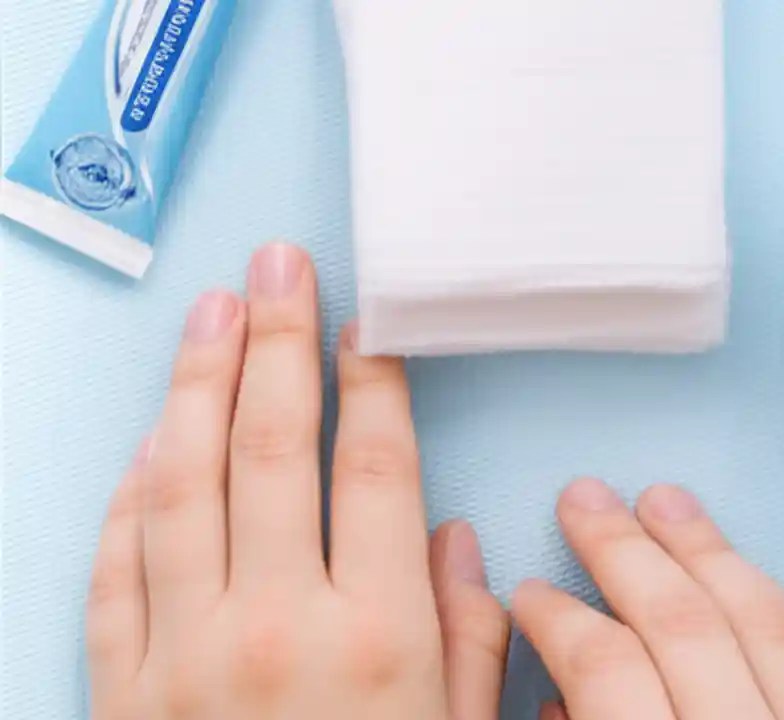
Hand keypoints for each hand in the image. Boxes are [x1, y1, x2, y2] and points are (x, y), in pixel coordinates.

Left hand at [86, 244, 508, 718]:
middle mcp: (274, 627)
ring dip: (198, 386)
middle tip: (282, 264)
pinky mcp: (119, 692)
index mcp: (378, 636)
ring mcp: (181, 656)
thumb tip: (456, 538)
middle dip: (280, 341)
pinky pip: (114, 568)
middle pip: (273, 448)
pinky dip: (129, 494)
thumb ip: (469, 638)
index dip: (371, 382)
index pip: (376, 468)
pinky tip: (153, 440)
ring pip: (180, 484)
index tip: (368, 324)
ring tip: (215, 312)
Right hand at [515, 479, 783, 719]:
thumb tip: (558, 703)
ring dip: (713, 553)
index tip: (531, 592)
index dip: (559, 621)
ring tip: (665, 500)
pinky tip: (753, 576)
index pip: (609, 671)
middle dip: (626, 552)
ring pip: (772, 627)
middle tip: (584, 499)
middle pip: (689, 626)